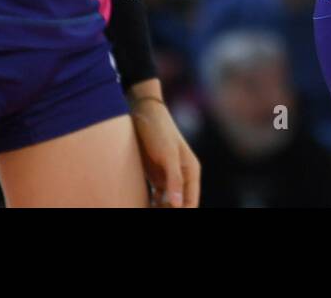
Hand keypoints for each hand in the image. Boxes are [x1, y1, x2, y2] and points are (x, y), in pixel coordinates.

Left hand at [128, 82, 200, 207]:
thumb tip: (179, 205)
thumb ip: (174, 180)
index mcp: (191, 172)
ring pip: (167, 203)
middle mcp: (182, 176)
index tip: (169, 217)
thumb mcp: (168, 154)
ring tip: (142, 208)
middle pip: (180, 205)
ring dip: (159, 209)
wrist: (143, 113)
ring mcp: (168, 176)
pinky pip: (156, 197)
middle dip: (170, 211)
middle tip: (152, 211)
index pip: (191, 203)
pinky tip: (140, 205)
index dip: (184, 212)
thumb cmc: (159, 131)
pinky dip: (151, 204)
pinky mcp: (156, 175)